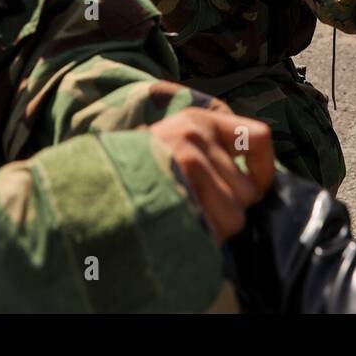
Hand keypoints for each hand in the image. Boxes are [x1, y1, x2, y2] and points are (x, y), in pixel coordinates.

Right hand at [147, 108, 274, 242]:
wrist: (92, 180)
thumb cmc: (142, 164)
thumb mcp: (176, 136)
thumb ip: (214, 148)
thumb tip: (258, 183)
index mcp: (199, 119)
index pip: (259, 138)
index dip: (263, 170)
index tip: (253, 186)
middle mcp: (193, 136)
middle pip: (248, 191)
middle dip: (233, 207)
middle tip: (205, 207)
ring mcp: (182, 163)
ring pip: (234, 217)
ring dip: (217, 227)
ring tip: (191, 218)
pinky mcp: (173, 193)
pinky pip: (214, 230)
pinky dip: (207, 236)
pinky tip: (191, 229)